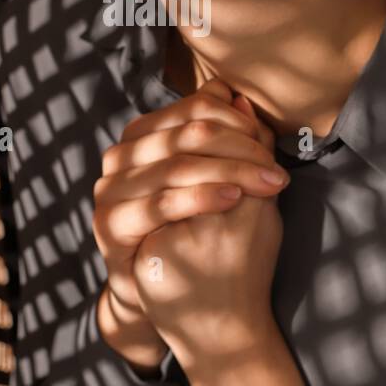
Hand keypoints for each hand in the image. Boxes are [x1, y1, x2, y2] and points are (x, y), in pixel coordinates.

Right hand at [92, 79, 287, 329]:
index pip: (194, 109)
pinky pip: (161, 202)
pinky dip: (202, 197)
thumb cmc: (194, 228)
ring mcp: (110, 187)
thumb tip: (239, 95)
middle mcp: (121, 154)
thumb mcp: (213, 177)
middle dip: (241, 149)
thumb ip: (224, 137)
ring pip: (177, 165)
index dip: (238, 123)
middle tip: (276, 172)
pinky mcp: (110, 222)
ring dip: (229, 171)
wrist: (168, 290)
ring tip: (266, 185)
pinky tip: (233, 200)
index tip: (270, 148)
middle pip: (188, 134)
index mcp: (142, 134)